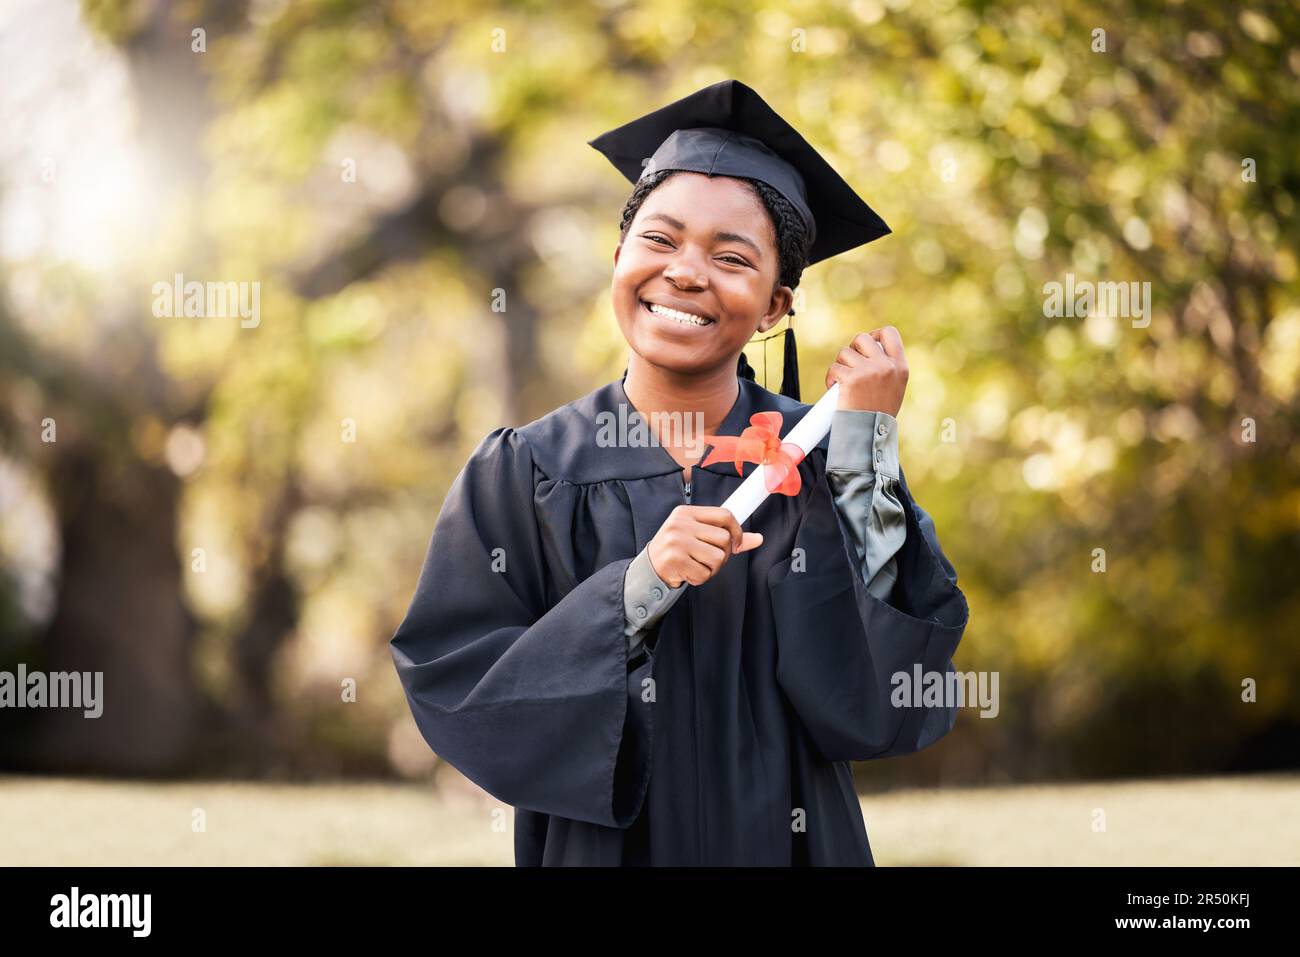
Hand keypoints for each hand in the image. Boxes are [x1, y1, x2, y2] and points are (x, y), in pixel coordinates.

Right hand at [647, 505, 763, 587]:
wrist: (649, 568)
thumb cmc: (677, 549)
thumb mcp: (697, 535)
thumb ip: (726, 535)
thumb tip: (757, 539)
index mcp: (686, 513)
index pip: (724, 515)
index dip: (737, 531)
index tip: (737, 544)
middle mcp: (681, 524)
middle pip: (724, 539)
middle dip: (723, 554)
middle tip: (710, 559)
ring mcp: (677, 542)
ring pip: (718, 558)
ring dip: (712, 568)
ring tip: (699, 566)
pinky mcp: (675, 560)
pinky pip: (704, 574)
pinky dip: (701, 578)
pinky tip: (689, 573)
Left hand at [825, 327, 908, 416]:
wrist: (870, 435)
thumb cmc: (879, 415)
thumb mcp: (894, 388)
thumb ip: (886, 368)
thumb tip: (870, 348)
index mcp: (900, 367)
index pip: (889, 333)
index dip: (874, 334)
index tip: (866, 345)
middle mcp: (886, 366)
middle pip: (862, 338)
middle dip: (852, 349)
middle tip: (850, 366)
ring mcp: (869, 371)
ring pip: (844, 353)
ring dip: (840, 365)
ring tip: (843, 383)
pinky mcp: (851, 379)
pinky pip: (834, 368)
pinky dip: (831, 378)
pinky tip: (835, 389)